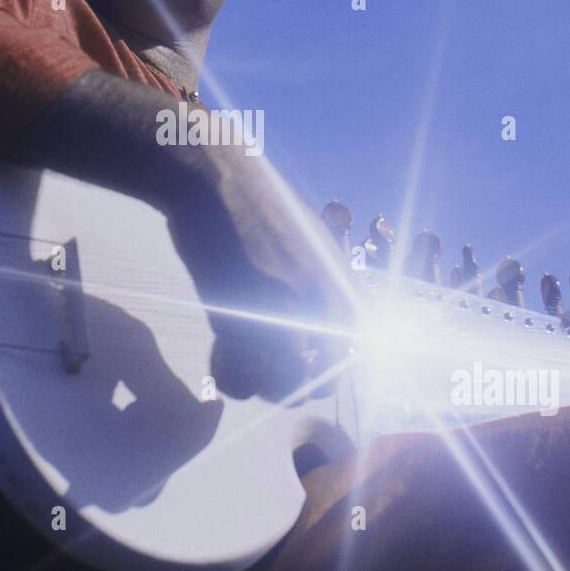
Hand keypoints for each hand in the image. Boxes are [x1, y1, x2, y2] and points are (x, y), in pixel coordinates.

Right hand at [165, 147, 353, 402]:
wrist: (214, 182)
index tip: (303, 362)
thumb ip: (329, 283)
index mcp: (344, 286)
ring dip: (261, 384)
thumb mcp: (314, 240)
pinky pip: (241, 378)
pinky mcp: (238, 324)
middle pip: (324, 381)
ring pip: (282, 388)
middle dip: (296, 383)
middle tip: (269, 368)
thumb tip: (332, 319)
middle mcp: (322, 307)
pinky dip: (229, 376)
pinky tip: (219, 354)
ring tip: (242, 360)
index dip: (328, 366)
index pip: (355, 352)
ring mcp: (281, 318)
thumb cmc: (261, 206)